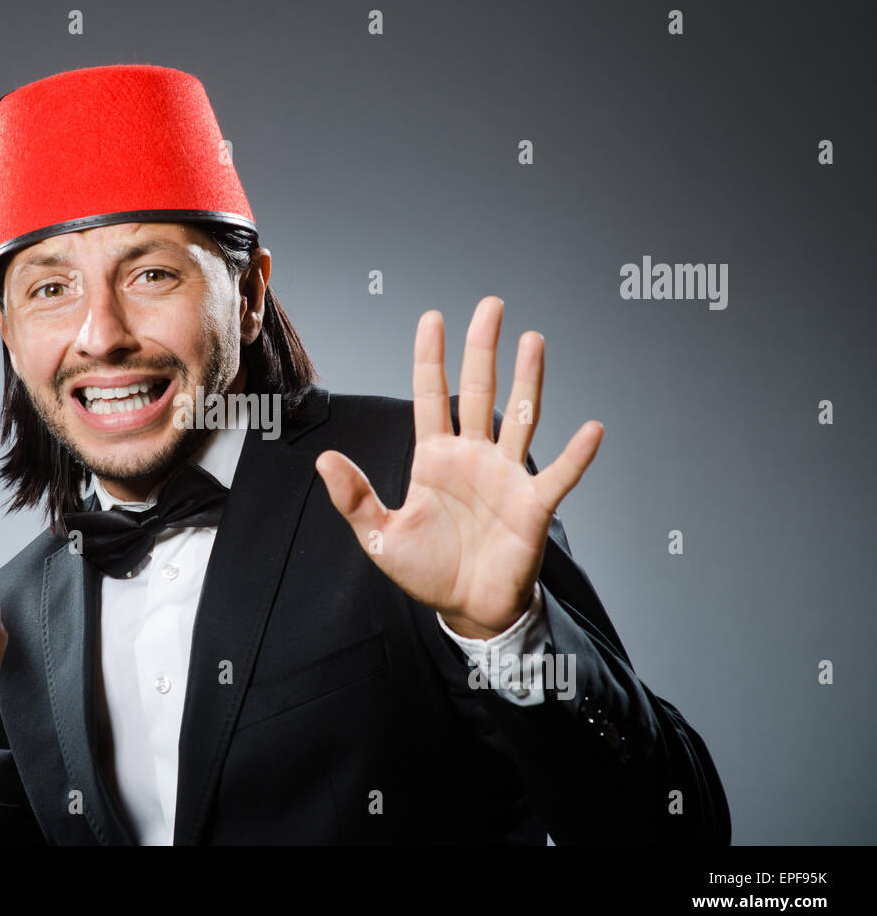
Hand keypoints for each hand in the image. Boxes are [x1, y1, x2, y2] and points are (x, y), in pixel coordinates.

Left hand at [316, 296, 602, 638]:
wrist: (467, 610)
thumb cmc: (426, 571)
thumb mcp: (380, 536)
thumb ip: (354, 497)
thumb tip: (323, 459)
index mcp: (434, 458)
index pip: (430, 396)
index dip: (430, 358)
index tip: (432, 318)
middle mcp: (473, 457)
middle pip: (478, 391)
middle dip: (482, 349)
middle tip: (490, 306)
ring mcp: (505, 477)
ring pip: (521, 417)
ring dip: (528, 380)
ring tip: (532, 340)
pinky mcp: (532, 506)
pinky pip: (558, 475)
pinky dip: (576, 455)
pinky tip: (592, 429)